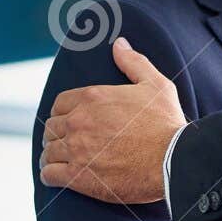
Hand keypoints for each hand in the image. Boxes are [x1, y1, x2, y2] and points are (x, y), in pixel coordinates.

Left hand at [39, 38, 184, 203]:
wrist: (173, 160)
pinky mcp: (78, 176)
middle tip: (63, 144)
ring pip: (48, 151)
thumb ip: (133, 63)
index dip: (62, 114)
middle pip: (51, 128)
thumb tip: (119, 44)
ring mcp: (76, 149)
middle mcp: (78, 121)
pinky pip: (50, 174)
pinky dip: (50, 175)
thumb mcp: (155, 85)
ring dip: (51, 156)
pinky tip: (56, 177)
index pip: (60, 104)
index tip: (68, 123)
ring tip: (58, 162)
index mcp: (92, 98)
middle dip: (56, 135)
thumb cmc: (166, 123)